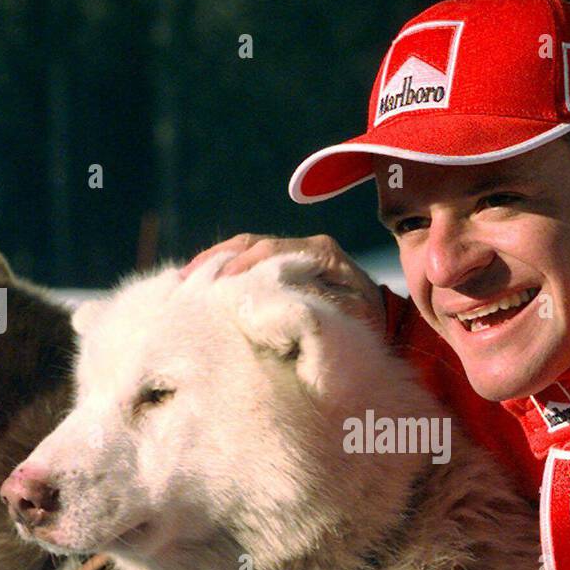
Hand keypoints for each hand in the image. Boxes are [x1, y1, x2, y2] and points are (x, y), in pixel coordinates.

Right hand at [180, 233, 384, 325]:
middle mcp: (307, 244)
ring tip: (184, 280)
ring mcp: (296, 251)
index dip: (241, 266)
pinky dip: (226, 267)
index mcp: (322, 252)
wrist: (384, 322)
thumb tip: (283, 296)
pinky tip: (201, 279)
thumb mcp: (352, 316)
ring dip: (216, 262)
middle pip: (252, 244)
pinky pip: (251, 259)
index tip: (217, 284)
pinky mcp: (289, 263)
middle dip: (218, 261)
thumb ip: (319, 302)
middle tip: (185, 280)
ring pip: (247, 248)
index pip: (271, 252)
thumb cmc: (369, 325)